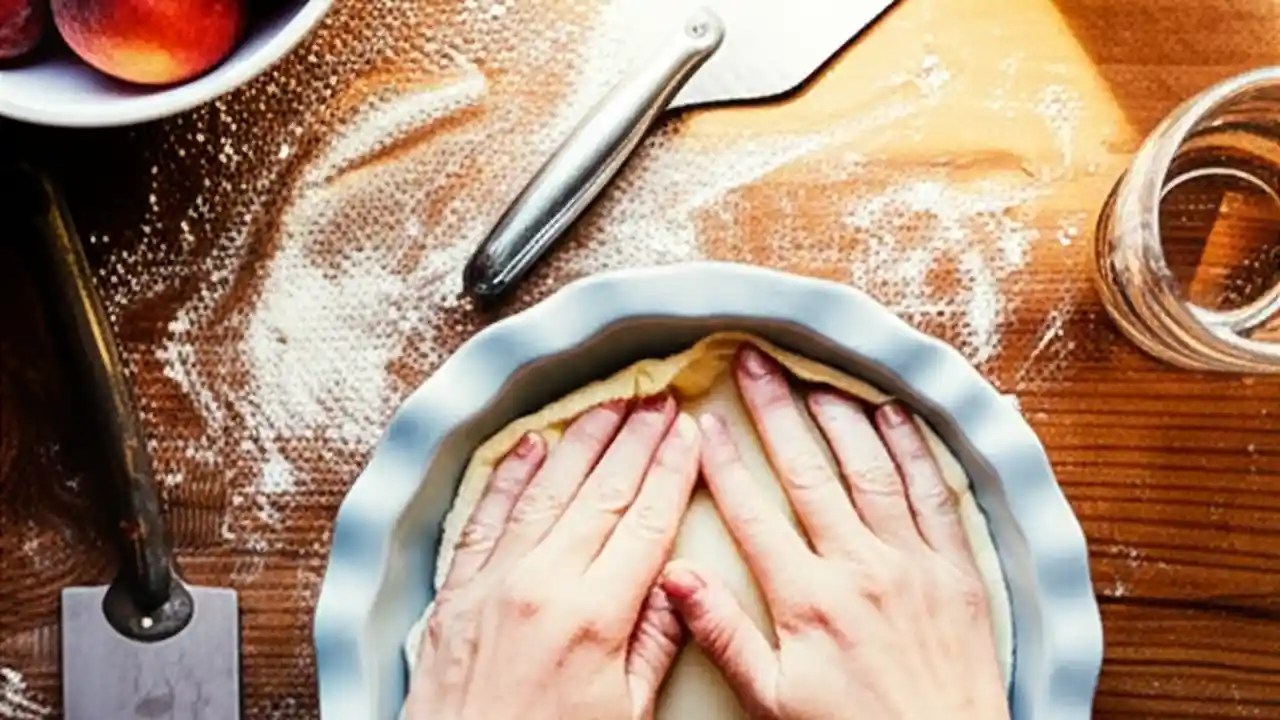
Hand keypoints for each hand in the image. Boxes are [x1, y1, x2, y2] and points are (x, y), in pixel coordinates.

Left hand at [405, 396, 700, 719]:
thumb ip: (654, 641)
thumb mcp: (625, 713)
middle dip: (637, 440)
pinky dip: (510, 475)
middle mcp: (542, 584)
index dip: (672, 471)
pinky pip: (486, 515)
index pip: (647, 521)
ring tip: (611, 406)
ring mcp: (493, 581)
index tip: (689, 433)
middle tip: (660, 401)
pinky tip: (531, 445)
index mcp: (595, 616)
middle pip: (603, 492)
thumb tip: (676, 581)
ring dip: (583, 441)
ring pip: (547, 489)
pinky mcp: (456, 590)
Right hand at [661, 346, 1007, 719]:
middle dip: (774, 410)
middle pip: (807, 471)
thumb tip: (675, 578)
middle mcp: (858, 567)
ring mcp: (910, 562)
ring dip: (837, 415)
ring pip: (868, 468)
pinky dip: (910, 447)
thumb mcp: (773, 700)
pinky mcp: (954, 568)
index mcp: (807, 599)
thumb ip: (723, 634)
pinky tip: (891, 415)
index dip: (724, 462)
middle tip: (753, 362)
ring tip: (813, 378)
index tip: (706, 421)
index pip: (752, 512)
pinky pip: (932, 492)